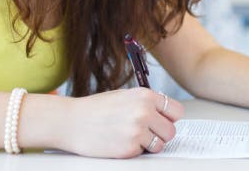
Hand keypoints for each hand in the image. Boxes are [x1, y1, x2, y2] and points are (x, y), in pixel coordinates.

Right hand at [64, 88, 182, 157]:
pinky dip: (135, 151)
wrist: (71, 122)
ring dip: (149, 144)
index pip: (176, 111)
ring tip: (132, 137)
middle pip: (171, 131)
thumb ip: (147, 103)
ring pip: (160, 144)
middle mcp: (144, 112)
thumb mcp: (126, 96)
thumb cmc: (96, 108)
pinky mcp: (129, 149)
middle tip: (146, 132)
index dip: (169, 118)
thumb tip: (166, 114)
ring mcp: (137, 131)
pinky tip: (120, 142)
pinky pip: (143, 153)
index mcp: (145, 96)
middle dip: (160, 134)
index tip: (162, 121)